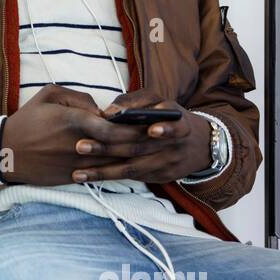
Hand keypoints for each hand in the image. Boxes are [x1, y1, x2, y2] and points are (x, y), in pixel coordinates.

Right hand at [0, 84, 175, 185]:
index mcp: (75, 121)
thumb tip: (102, 109)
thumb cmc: (27, 120)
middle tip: (163, 138)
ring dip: (135, 158)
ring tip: (155, 152)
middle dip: (143, 142)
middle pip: (120, 146)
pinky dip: (118, 170)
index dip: (135, 125)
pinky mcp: (73, 177)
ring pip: (114, 163)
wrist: (4, 152)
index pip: (114, 126)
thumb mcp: (49, 94)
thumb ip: (79, 97)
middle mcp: (80, 145)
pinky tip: (133, 165)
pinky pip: (102, 174)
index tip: (152, 121)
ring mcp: (77, 164)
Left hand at [67, 89, 213, 183]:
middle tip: (81, 146)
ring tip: (79, 173)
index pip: (174, 127)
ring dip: (104, 172)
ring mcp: (166, 165)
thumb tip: (108, 112)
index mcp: (179, 124)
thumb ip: (137, 101)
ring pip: (132, 169)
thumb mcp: (160, 101)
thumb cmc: (169, 115)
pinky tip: (87, 177)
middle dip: (109, 148)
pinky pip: (132, 178)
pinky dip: (109, 177)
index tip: (152, 130)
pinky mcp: (160, 178)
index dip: (166, 130)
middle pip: (140, 148)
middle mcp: (173, 147)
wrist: (199, 145)